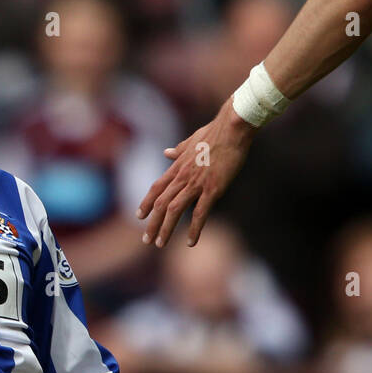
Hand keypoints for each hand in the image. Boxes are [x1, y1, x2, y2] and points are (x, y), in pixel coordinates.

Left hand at [137, 100, 255, 247]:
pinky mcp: (212, 189)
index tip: (139, 216)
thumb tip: (166, 153)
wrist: (232, 128)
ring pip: (174, 210)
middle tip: (147, 240)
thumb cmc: (215, 133)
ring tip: (160, 244)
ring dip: (166, 229)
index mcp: (177, 166)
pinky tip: (191, 242)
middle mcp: (182, 176)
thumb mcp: (191, 141)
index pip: (156, 188)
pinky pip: (199, 213)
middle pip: (160, 203)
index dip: (146, 203)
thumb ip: (178, 150)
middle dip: (152, 223)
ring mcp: (196, 183)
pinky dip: (194, 229)